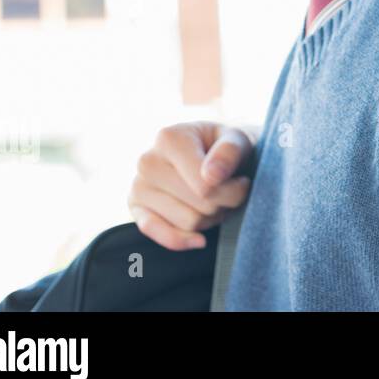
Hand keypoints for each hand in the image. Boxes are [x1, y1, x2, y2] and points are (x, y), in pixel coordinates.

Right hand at [127, 121, 255, 250]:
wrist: (212, 152)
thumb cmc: (226, 146)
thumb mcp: (238, 138)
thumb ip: (230, 151)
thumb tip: (213, 176)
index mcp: (169, 138)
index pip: (205, 185)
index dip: (233, 191)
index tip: (243, 181)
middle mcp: (147, 161)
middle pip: (200, 205)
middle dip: (224, 204)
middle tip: (232, 191)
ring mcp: (138, 186)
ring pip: (187, 223)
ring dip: (211, 218)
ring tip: (215, 199)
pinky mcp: (136, 208)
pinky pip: (156, 234)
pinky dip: (181, 240)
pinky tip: (200, 239)